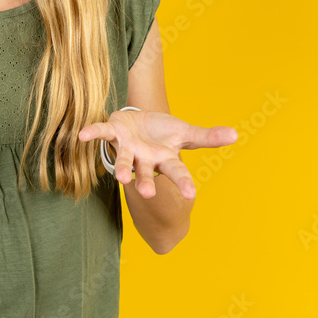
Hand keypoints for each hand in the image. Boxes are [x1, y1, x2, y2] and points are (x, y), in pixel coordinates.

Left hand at [77, 110, 237, 199]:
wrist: (138, 124)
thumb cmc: (161, 133)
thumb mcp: (185, 133)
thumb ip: (207, 137)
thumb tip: (236, 134)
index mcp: (164, 159)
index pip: (177, 172)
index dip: (184, 182)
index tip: (192, 193)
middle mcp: (145, 158)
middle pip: (146, 172)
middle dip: (146, 182)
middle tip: (147, 193)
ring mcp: (127, 148)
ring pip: (124, 160)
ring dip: (122, 168)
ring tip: (121, 178)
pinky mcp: (113, 133)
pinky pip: (101, 133)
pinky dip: (92, 133)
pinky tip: (81, 136)